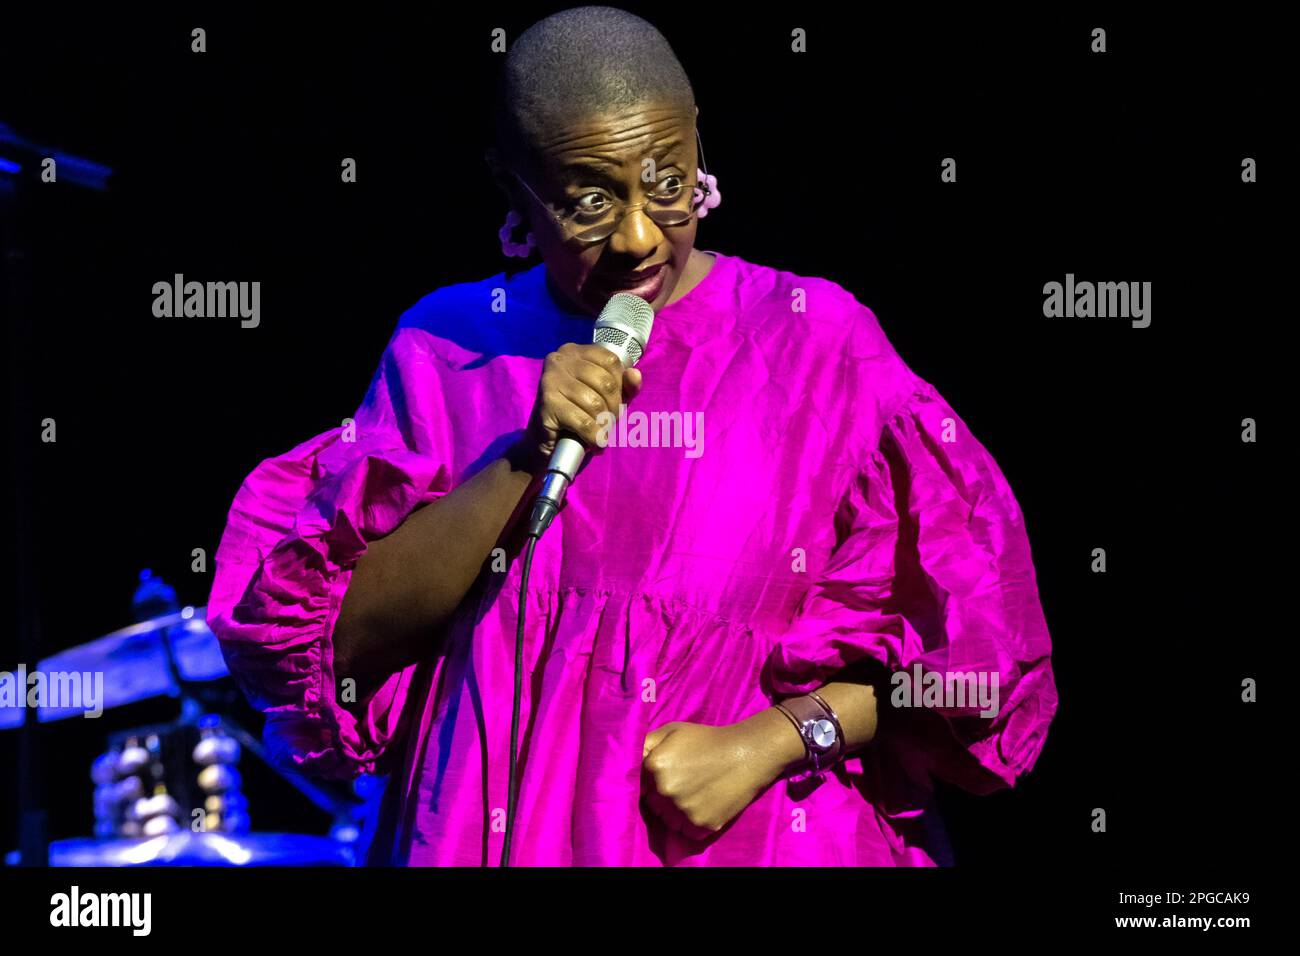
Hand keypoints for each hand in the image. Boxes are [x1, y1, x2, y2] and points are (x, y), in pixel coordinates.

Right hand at [524, 343, 642, 457]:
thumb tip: (634, 375)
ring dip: (603, 424)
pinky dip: (594, 437)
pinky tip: (593, 443)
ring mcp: (551, 381)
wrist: (543, 442)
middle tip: (607, 422)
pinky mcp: (547, 404)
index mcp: (573, 351)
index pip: (611, 360)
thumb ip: (624, 385)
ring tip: (599, 432)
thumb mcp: (605, 396)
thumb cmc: (577, 414)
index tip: (613, 401)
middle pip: (606, 382)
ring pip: (596, 403)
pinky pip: (584, 422)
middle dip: (613, 408)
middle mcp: (559, 360)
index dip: (620, 384)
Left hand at [640, 719, 784, 840]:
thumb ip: (645, 744)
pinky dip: (691, 822)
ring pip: (666, 820)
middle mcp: (665, 791)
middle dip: (662, 796)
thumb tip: (624, 759)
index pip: (637, 784)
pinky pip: (685, 832)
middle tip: (683, 782)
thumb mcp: (672, 731)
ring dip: (675, 812)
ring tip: (694, 793)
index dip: (650, 781)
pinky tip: (703, 804)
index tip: (665, 775)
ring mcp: (683, 811)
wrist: (747, 754)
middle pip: (652, 804)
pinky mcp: (701, 826)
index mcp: (654, 766)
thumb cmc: (707, 740)